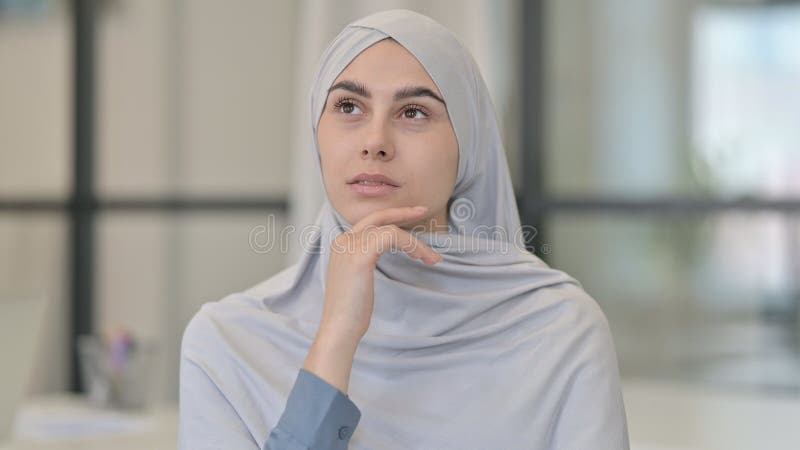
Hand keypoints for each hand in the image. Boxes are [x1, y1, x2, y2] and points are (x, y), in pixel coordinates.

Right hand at [319, 205, 443, 343]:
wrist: (340, 328)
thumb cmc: (352, 310)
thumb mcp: (359, 278)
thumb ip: (367, 259)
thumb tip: (389, 250)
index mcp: (341, 244)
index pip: (370, 221)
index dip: (392, 216)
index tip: (412, 217)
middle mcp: (343, 240)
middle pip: (378, 216)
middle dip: (403, 211)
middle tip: (424, 211)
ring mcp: (350, 246)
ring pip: (391, 229)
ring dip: (416, 242)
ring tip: (431, 258)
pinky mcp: (360, 256)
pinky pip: (392, 237)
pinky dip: (412, 245)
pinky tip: (422, 258)